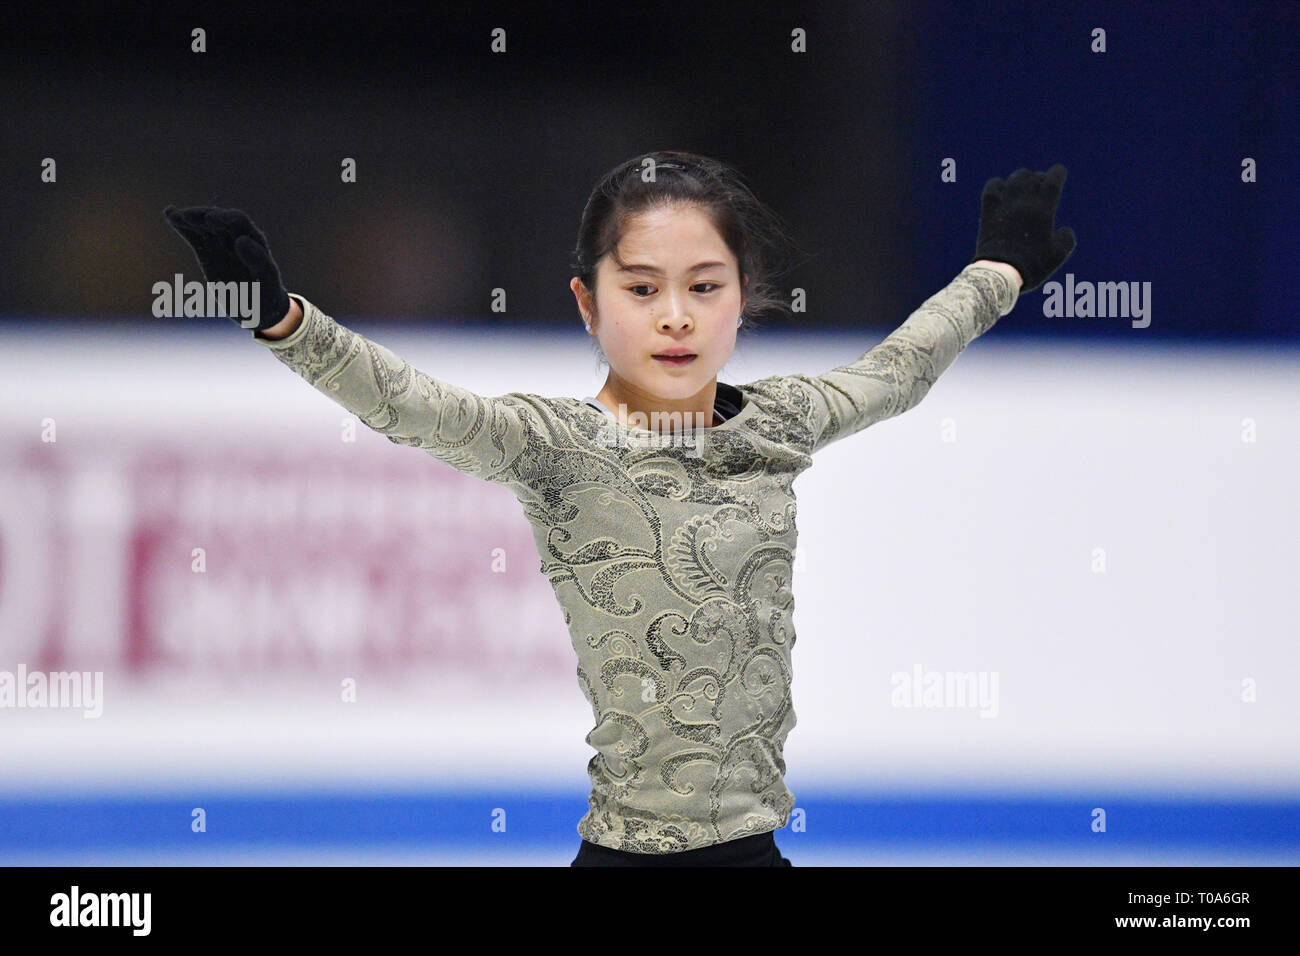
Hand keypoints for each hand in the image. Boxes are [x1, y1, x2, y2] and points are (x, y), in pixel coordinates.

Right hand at [163, 205, 291, 330]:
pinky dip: (183, 227)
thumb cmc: (266, 293)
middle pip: (217, 220)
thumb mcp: (266, 278)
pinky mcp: (207, 253)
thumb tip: (241, 239)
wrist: (259, 309)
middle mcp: (236, 237)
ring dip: (188, 219)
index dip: (225, 217)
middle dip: (202, 216)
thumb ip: (257, 259)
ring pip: (203, 227)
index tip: (210, 219)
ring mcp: (220, 244)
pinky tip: (169, 215)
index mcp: (254, 240)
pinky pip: (194, 237)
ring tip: (173, 215)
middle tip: (187, 216)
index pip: (239, 221)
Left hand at [971, 165, 1075, 292]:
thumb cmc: (1032, 264)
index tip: (1059, 173)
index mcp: (1043, 209)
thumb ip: (1067, 239)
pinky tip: (1003, 191)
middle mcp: (1024, 202)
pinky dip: (999, 184)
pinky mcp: (989, 211)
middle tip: (1041, 187)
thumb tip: (1066, 230)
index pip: (1052, 179)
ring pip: (1015, 178)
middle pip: (1033, 177)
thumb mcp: (1058, 255)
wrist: (1001, 272)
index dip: (1057, 173)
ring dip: (1022, 179)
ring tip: (1023, 188)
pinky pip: (993, 187)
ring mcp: (1005, 204)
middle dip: (1040, 179)